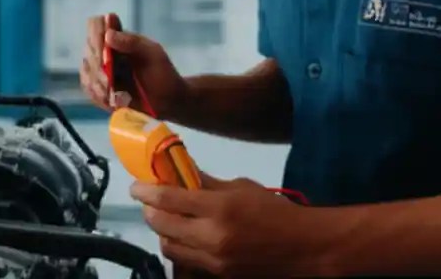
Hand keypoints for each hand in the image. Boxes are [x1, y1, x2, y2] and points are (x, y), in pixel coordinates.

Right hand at [80, 13, 188, 115]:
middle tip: (109, 80)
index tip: (104, 52)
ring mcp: (101, 69)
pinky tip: (107, 98)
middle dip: (97, 66)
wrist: (169, 100)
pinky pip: (88, 88)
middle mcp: (106, 50)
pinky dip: (95, 93)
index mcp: (119, 37)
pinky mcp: (100, 88)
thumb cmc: (163, 74)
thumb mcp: (153, 54)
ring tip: (111, 92)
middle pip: (89, 51)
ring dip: (96, 82)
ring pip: (86, 70)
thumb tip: (108, 35)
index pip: (95, 28)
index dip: (95, 38)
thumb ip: (132, 43)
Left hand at [132, 174, 327, 277]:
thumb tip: (179, 171)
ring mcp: (214, 260)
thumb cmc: (274, 211)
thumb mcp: (241, 188)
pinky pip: (186, 261)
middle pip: (161, 225)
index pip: (168, 199)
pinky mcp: (218, 275)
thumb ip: (207, 182)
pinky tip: (183, 236)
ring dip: (161, 232)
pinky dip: (179, 247)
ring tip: (165, 219)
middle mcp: (212, 236)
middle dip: (149, 211)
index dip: (145, 191)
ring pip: (169, 247)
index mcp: (219, 208)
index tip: (135, 186)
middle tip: (149, 201)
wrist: (304, 247)